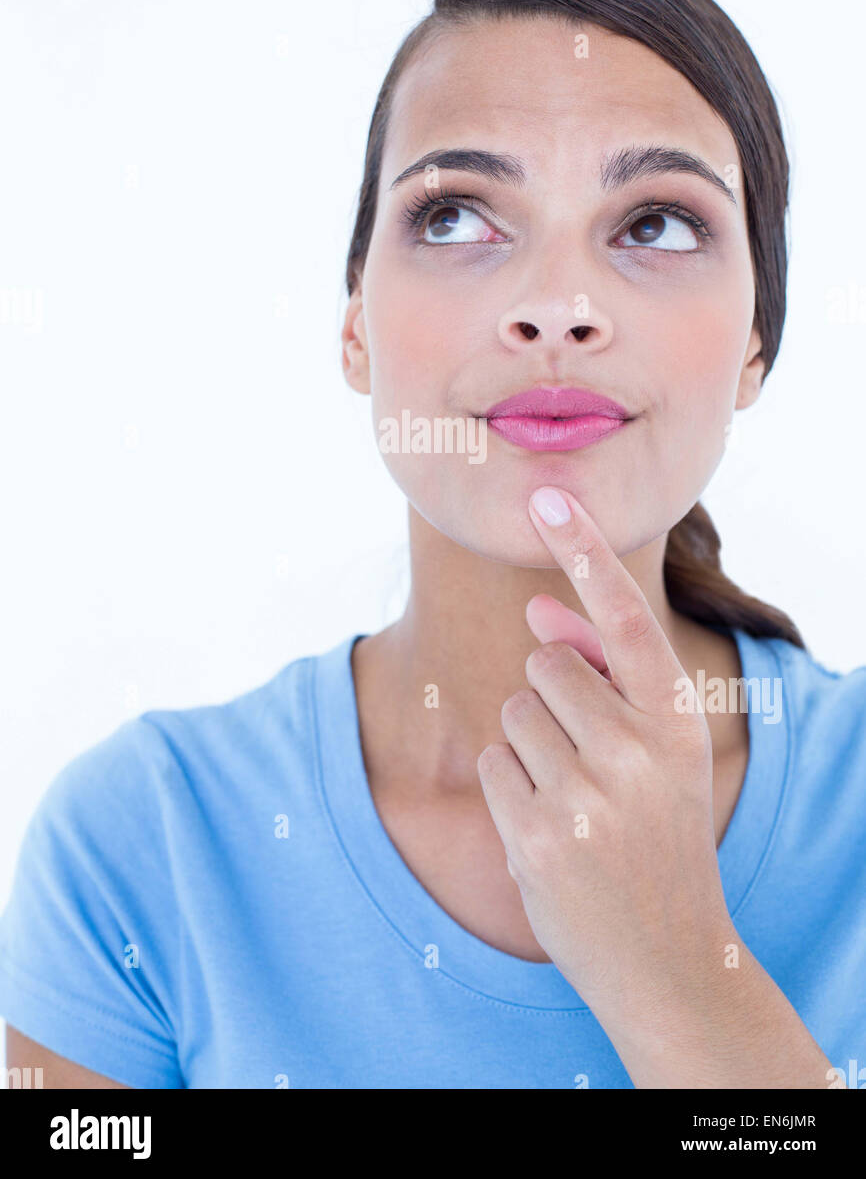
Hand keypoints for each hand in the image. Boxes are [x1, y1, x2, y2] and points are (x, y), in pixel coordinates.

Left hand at [476, 484, 733, 1034]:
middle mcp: (638, 751)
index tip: (547, 496)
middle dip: (551, 696)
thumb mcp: (654, 749)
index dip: (586, 552)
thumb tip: (536, 606)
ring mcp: (586, 796)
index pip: (626, 618)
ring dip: (528, 744)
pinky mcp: (535, 835)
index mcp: (677, 721)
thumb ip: (601, 673)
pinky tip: (547, 831)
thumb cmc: (656, 831)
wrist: (669, 957)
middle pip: (543, 661)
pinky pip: (489, 762)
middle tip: (590, 763)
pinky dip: (507, 787)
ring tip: (574, 801)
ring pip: (512, 709)